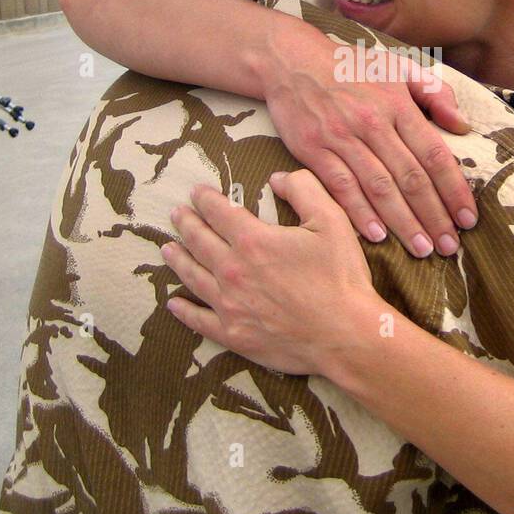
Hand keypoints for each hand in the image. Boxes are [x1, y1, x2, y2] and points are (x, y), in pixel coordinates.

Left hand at [161, 170, 379, 376]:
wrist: (346, 335)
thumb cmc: (341, 277)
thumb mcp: (331, 221)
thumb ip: (304, 189)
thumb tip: (278, 177)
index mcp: (253, 240)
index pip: (219, 213)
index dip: (205, 200)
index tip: (196, 193)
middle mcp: (233, 271)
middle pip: (200, 242)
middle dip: (186, 224)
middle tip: (177, 214)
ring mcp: (229, 305)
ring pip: (193, 277)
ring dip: (178, 260)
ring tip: (167, 249)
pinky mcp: (233, 334)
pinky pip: (199, 320)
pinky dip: (183, 311)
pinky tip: (173, 303)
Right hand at [257, 29, 476, 257]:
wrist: (292, 61)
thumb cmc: (351, 67)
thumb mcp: (399, 66)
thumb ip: (436, 93)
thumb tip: (462, 125)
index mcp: (398, 105)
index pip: (434, 155)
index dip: (454, 190)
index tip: (468, 219)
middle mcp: (373, 122)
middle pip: (410, 178)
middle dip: (433, 216)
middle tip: (450, 247)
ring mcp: (342, 137)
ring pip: (379, 188)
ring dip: (403, 222)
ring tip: (422, 248)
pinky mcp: (313, 150)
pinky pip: (341, 187)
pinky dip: (359, 213)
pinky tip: (377, 235)